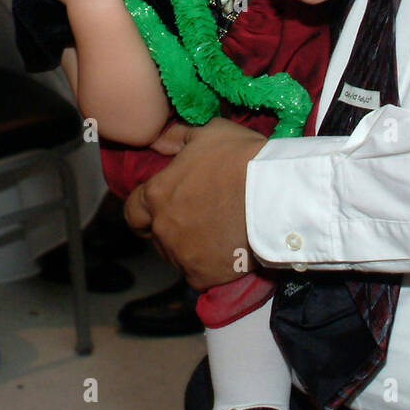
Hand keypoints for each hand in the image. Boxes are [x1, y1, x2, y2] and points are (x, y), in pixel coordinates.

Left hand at [124, 120, 267, 287]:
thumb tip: (160, 141)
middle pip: (156, 235)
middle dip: (171, 227)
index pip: (133, 211)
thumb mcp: (209, 132)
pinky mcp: (202, 276)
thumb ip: (178, 137)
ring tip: (218, 233)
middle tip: (198, 218)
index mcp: (158, 194)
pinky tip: (227, 251)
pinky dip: (209, 265)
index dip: (145, 210)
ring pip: (177, 256)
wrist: (276, 194)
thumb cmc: (241, 158)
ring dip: (190, 246)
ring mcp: (181, 255)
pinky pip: (199, 274)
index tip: (162, 207)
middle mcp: (163, 228)